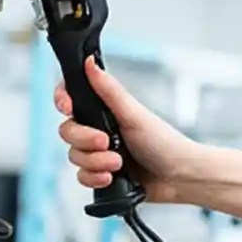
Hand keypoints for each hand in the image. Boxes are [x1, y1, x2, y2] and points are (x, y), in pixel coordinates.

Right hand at [55, 56, 199, 201]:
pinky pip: (82, 177)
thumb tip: (90, 62)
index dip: (63, 101)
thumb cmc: (164, 142)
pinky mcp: (102, 174)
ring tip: (118, 163)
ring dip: (94, 162)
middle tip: (106, 142)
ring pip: (74, 156)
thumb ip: (109, 91)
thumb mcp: (134, 114)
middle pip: (68, 131)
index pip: (72, 98)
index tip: (67, 108)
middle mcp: (100, 129)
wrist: (178, 177)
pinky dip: (94, 178)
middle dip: (84, 140)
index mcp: (106, 109)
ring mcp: (99, 153)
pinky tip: (110, 178)